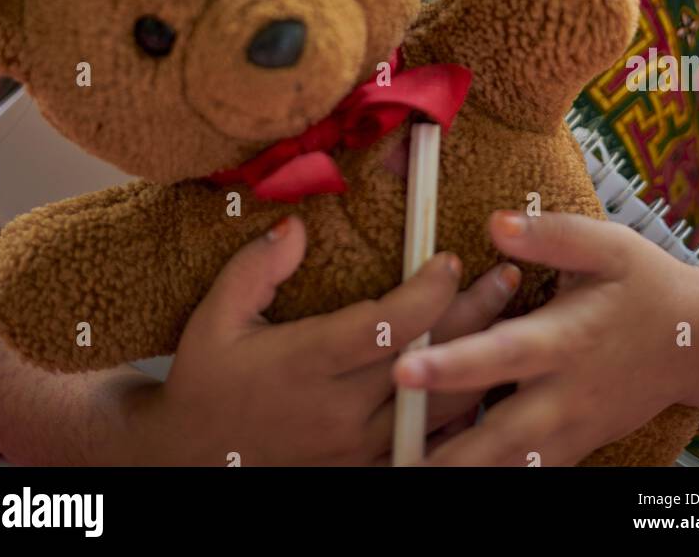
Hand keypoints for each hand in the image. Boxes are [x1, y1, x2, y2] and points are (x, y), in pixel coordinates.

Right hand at [123, 215, 520, 465]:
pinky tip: (480, 383)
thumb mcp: (215, 316)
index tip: (448, 259)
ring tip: (507, 323)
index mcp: (307, 363)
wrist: (191, 459)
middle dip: (474, 314)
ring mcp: (356, 449)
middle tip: (505, 277)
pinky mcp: (364, 473)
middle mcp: (339, 410)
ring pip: (439, 408)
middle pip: (428, 360)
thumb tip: (298, 225)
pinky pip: (427, 448)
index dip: (428, 291)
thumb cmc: (206, 381)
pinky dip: (458, 415)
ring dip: (478, 363)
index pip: (387, 325)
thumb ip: (257, 266)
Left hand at [392, 209, 698, 465]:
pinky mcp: (573, 448)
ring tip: (403, 474)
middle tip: (390, 456)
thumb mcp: (609, 246)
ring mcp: (571, 430)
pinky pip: (526, 472)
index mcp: (567, 338)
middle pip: (499, 432)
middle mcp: (566, 393)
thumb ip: (551, 235)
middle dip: (443, 449)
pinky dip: (490, 476)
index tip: (403, 370)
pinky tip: (443, 474)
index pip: (503, 354)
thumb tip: (495, 222)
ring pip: (510, 466)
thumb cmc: (645, 285)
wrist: (697, 343)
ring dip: (460, 473)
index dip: (453, 363)